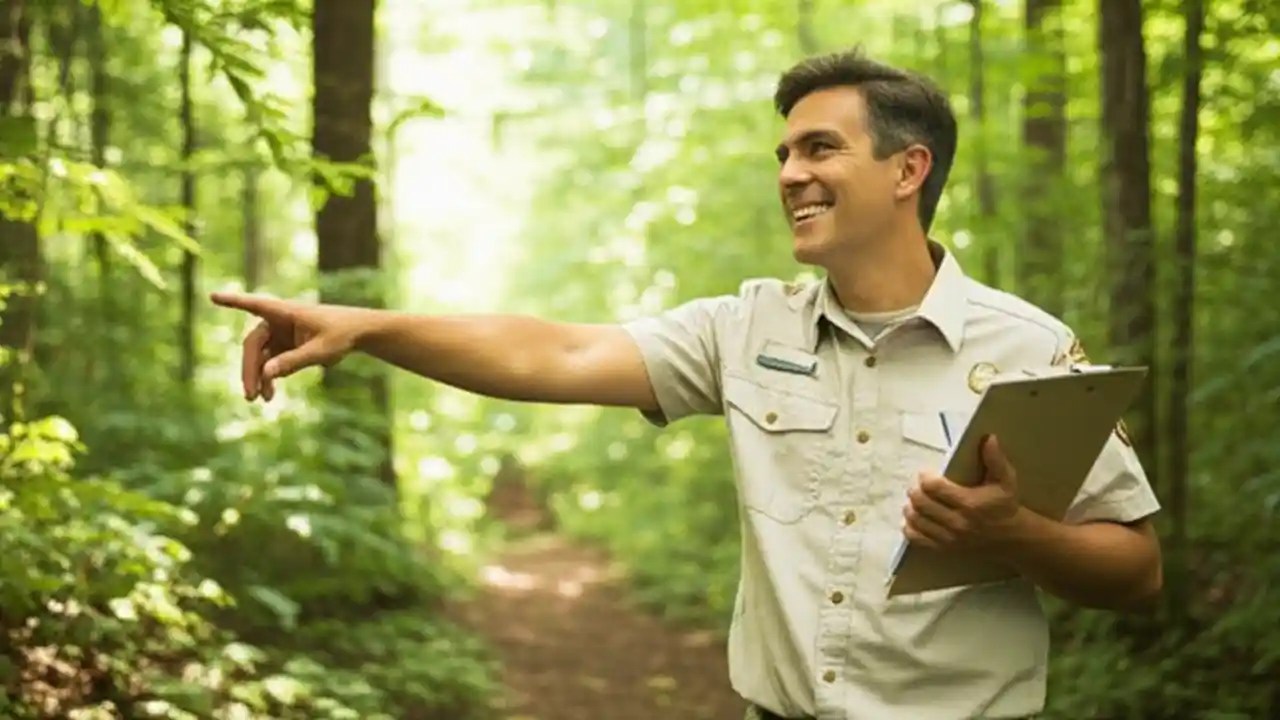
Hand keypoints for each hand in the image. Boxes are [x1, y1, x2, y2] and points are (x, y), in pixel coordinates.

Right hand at [210, 292, 367, 401]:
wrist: (359, 333)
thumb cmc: (342, 334)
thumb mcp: (320, 350)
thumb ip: (294, 361)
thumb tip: (266, 373)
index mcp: (286, 312)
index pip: (255, 305)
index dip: (233, 301)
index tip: (213, 296)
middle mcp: (278, 321)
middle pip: (254, 345)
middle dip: (250, 369)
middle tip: (249, 394)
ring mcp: (281, 334)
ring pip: (261, 357)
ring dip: (258, 377)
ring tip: (258, 399)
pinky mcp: (286, 346)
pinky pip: (271, 363)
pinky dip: (269, 378)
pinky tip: (269, 395)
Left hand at [903, 435, 1021, 551]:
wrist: (1011, 537)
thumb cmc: (1005, 504)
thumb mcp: (1006, 480)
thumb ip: (995, 459)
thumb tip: (988, 438)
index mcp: (969, 504)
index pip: (933, 487)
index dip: (925, 477)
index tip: (926, 473)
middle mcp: (957, 523)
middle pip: (921, 503)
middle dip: (915, 491)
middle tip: (918, 486)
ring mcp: (949, 538)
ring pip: (916, 521)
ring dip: (910, 508)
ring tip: (916, 500)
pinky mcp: (945, 549)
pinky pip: (917, 540)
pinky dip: (910, 528)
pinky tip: (913, 519)